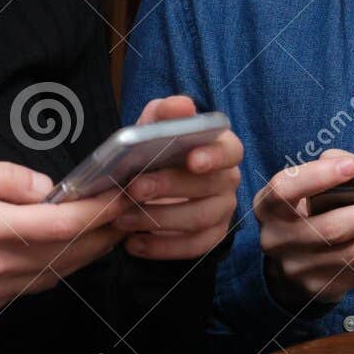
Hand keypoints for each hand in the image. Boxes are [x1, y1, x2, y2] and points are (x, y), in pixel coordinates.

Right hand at [0, 160, 127, 326]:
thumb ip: (0, 178)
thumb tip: (46, 189)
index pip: (60, 225)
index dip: (98, 213)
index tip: (120, 197)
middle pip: (65, 256)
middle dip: (102, 235)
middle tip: (127, 214)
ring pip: (50, 277)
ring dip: (81, 256)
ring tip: (103, 232)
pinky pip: (24, 290)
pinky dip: (49, 271)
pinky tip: (57, 253)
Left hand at [111, 95, 242, 259]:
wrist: (148, 183)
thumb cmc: (157, 149)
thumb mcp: (155, 126)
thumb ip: (165, 113)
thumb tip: (182, 106)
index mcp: (220, 147)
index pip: (230, 150)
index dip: (214, 156)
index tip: (192, 160)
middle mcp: (227, 179)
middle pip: (209, 185)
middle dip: (169, 187)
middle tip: (134, 188)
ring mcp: (222, 210)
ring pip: (199, 219)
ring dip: (158, 219)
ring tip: (123, 219)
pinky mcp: (211, 236)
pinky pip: (194, 247)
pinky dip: (161, 248)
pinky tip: (134, 243)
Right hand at [255, 150, 353, 307]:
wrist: (288, 264)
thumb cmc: (305, 211)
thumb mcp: (307, 186)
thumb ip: (335, 168)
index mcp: (269, 206)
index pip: (285, 189)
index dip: (317, 177)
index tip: (350, 166)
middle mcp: (278, 240)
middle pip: (331, 228)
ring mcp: (299, 269)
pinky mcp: (322, 288)